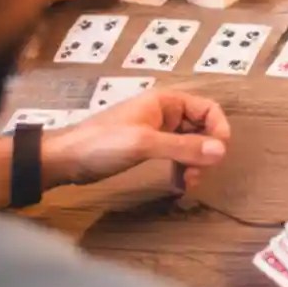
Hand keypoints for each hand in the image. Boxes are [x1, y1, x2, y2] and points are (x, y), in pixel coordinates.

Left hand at [44, 90, 231, 189]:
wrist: (65, 160)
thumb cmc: (103, 143)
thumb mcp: (145, 144)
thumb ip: (183, 147)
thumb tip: (222, 152)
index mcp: (166, 102)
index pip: (208, 108)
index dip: (219, 129)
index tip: (218, 154)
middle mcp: (165, 113)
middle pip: (202, 128)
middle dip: (206, 151)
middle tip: (198, 174)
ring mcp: (157, 132)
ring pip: (191, 145)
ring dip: (195, 163)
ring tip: (187, 183)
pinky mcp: (149, 149)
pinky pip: (177, 156)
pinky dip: (182, 169)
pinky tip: (178, 185)